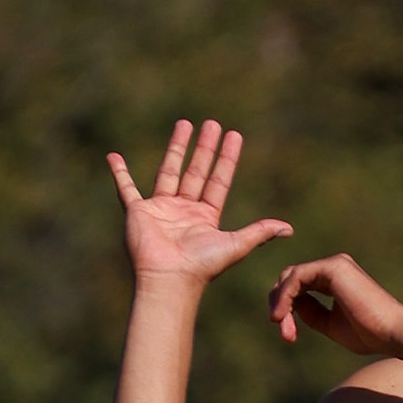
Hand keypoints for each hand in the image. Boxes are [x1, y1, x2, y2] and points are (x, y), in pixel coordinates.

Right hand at [107, 119, 292, 284]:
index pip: (219, 180)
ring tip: (183, 124)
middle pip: (196, 170)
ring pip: (169, 171)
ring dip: (176, 148)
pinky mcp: (138, 212)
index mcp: (205, 216)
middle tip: (212, 123)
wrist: (170, 279)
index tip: (234, 135)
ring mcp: (160, 209)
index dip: (227, 158)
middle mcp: (184, 210)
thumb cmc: (203, 265)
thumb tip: (289, 228)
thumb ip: (260, 232)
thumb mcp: (236, 245)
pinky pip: (125, 189)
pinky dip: (119, 174)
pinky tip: (113, 156)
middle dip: (205, 147)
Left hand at [267, 254, 402, 354]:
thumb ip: (310, 313)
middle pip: (291, 279)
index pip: (299, 286)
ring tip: (280, 325)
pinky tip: (282, 315)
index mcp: (335, 279)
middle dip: (281, 305)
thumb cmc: (369, 334)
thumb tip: (288, 306)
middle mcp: (334, 267)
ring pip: (291, 277)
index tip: (289, 335)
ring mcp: (335, 265)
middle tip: (286, 334)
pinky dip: (285, 296)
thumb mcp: (329, 324)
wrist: (392, 333)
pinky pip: (297, 277)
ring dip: (281, 302)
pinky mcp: (333, 267)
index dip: (287, 309)